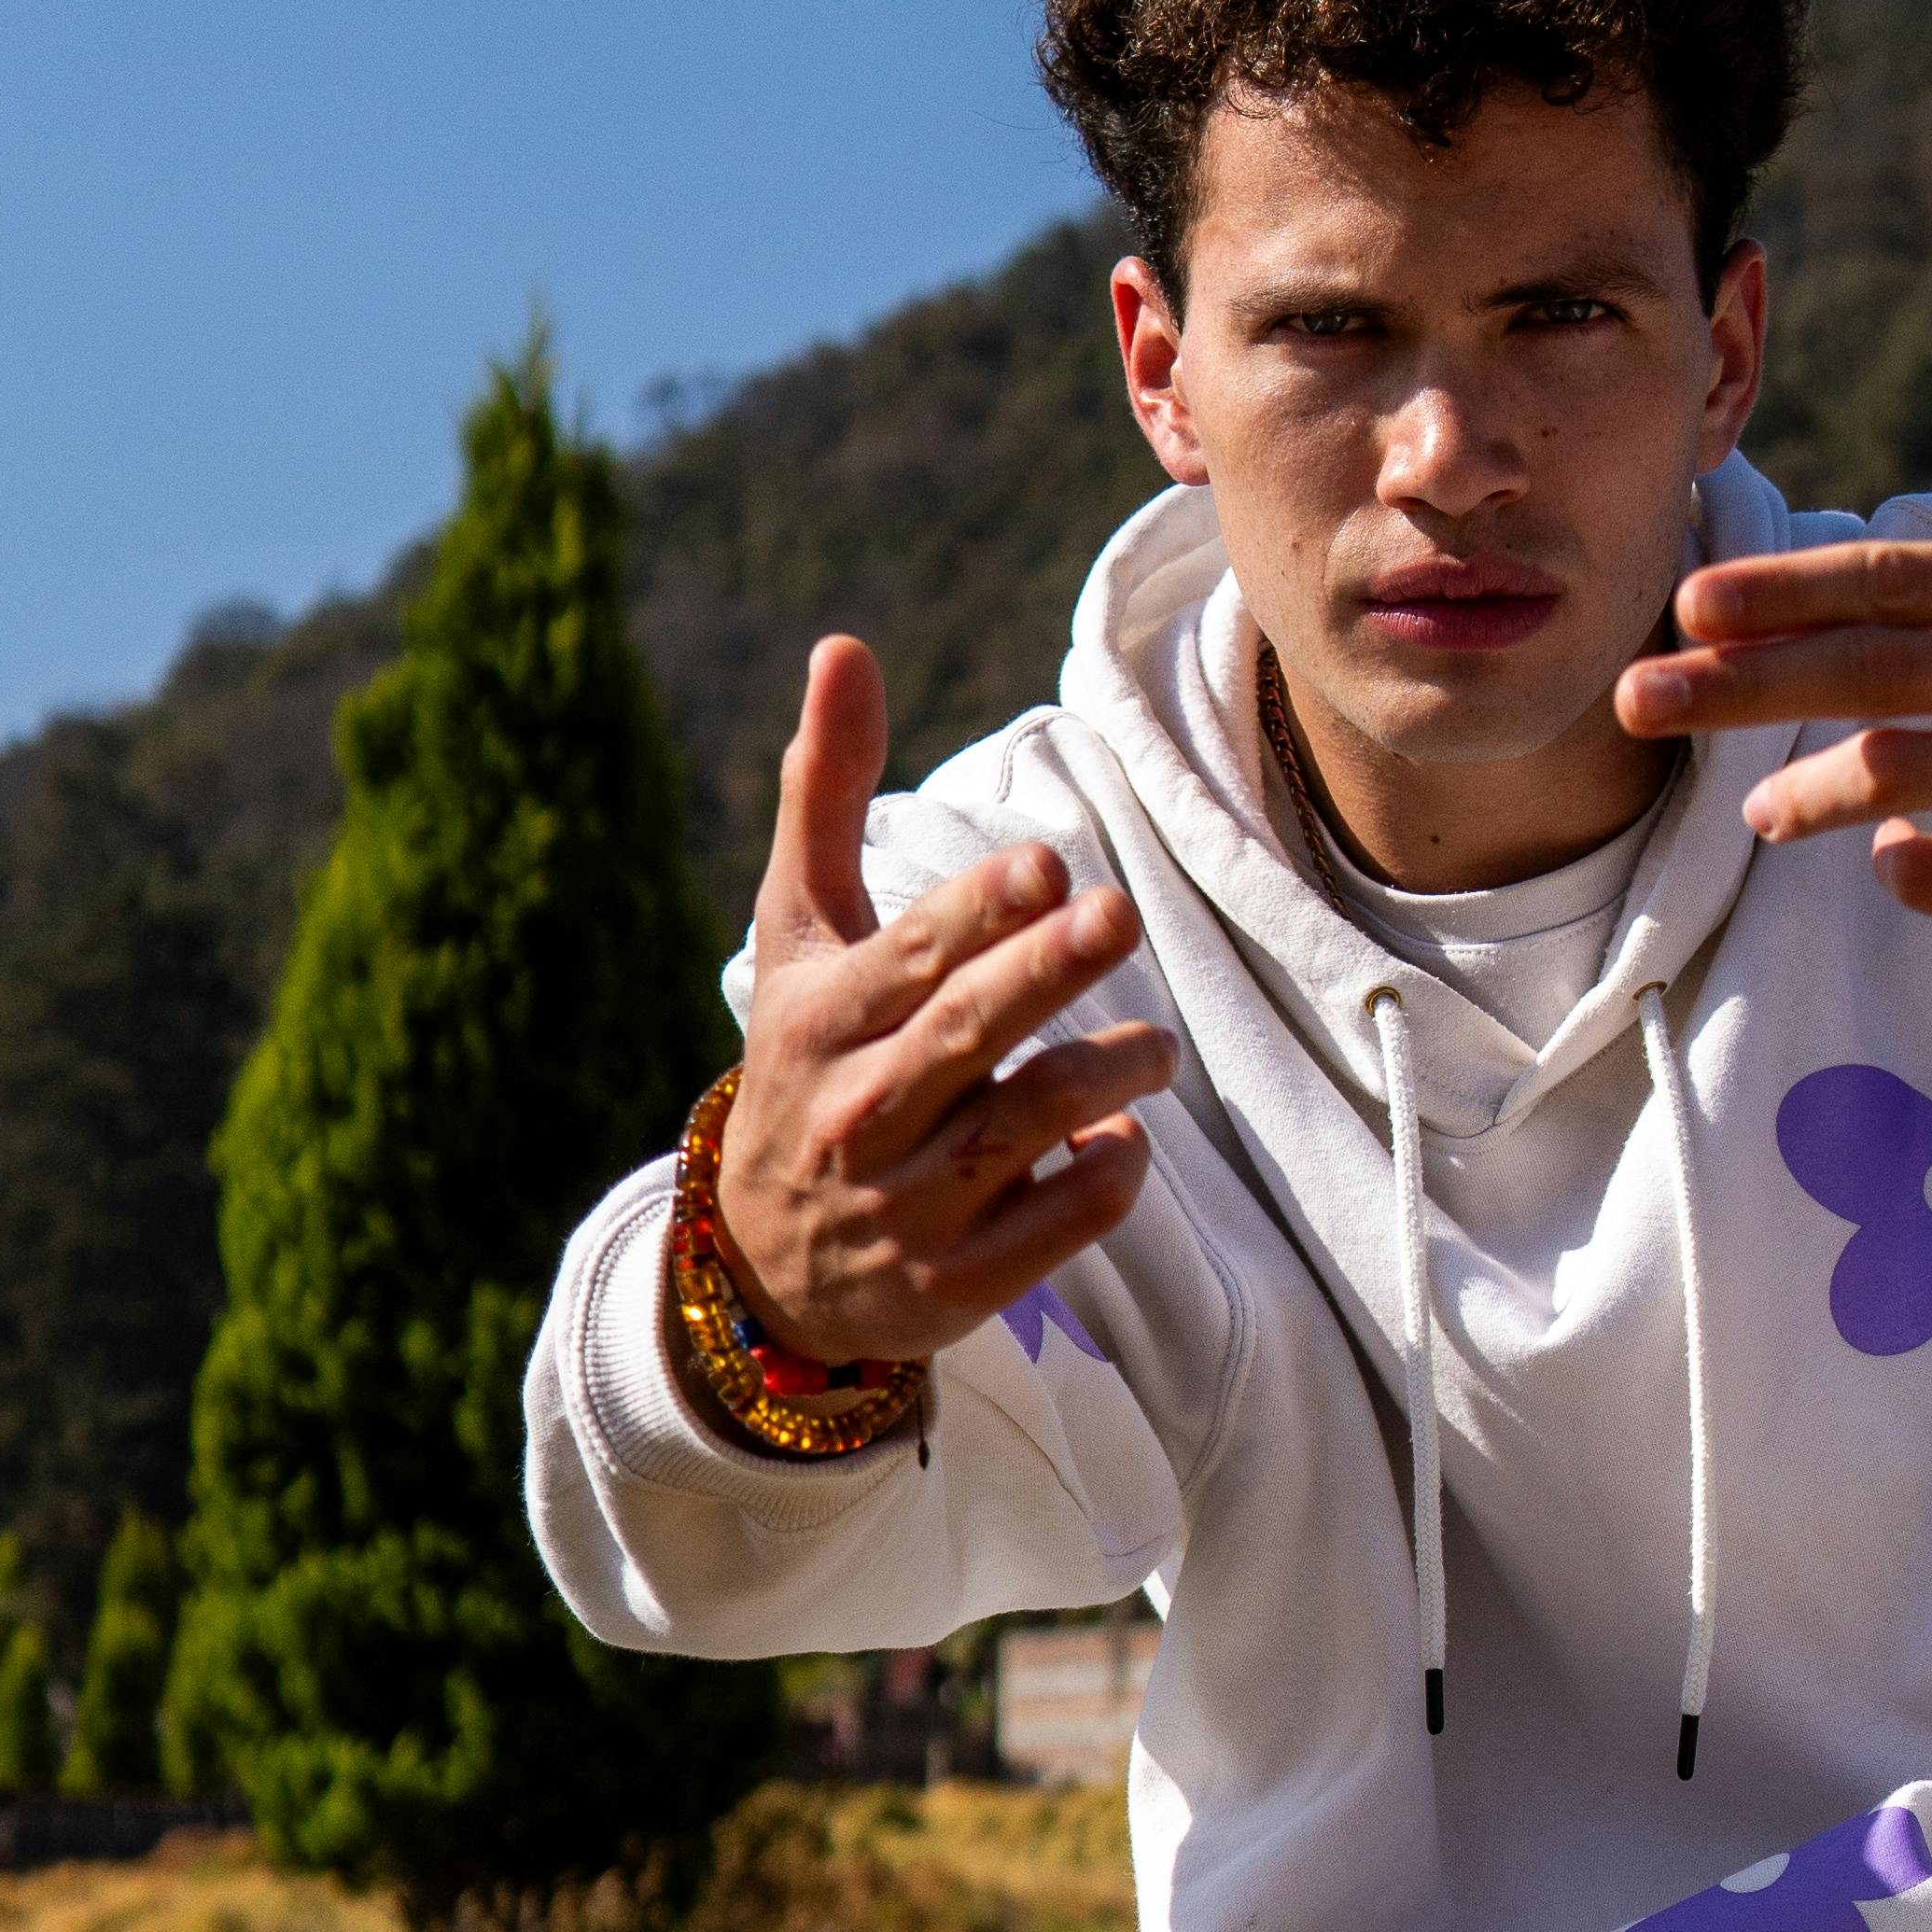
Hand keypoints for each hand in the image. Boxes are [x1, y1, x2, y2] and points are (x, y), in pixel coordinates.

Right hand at [711, 639, 1176, 1360]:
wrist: (771, 1267)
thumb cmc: (807, 1060)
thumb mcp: (798, 934)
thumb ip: (827, 793)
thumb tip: (845, 646)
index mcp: (824, 1018)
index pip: (908, 956)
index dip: (978, 912)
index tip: (1045, 863)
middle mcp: (859, 1112)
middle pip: (963, 1036)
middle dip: (1041, 974)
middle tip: (1116, 913)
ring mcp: (906, 1205)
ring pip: (1017, 1130)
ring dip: (1100, 1078)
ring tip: (1160, 1046)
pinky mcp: (954, 1285)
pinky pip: (1048, 1233)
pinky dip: (1095, 1184)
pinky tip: (1123, 1140)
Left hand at [1614, 211, 1931, 1003]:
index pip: (1899, 580)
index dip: (1787, 590)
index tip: (1688, 598)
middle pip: (1876, 675)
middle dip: (1741, 688)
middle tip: (1637, 700)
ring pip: (1914, 779)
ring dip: (1815, 796)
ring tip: (1756, 807)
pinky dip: (1918, 869)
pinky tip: (1880, 858)